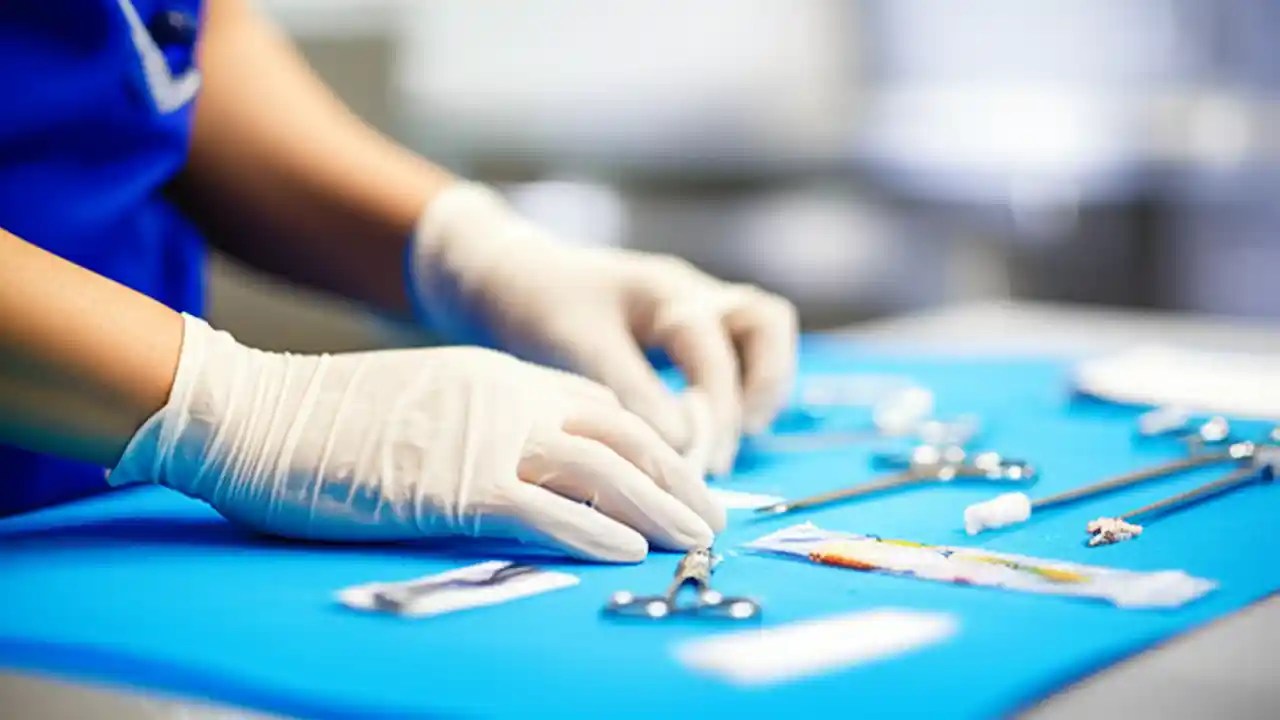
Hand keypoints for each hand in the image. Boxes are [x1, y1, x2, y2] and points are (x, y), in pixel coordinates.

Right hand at [112, 315, 721, 561]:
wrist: (254, 413)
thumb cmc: (325, 418)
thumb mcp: (423, 397)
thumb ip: (479, 417)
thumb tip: (523, 461)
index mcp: (500, 375)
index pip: (604, 407)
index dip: (655, 444)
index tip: (684, 477)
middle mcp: (509, 398)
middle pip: (623, 435)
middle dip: (678, 477)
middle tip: (714, 515)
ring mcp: (487, 439)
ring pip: (603, 472)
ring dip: (660, 508)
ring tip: (697, 539)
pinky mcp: (456, 487)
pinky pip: (548, 512)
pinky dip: (597, 532)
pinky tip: (630, 550)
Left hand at [409, 183, 797, 473]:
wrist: (506, 276)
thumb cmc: (537, 305)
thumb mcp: (577, 348)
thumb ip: (631, 392)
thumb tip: (686, 446)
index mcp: (664, 290)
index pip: (712, 348)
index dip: (712, 409)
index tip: (693, 457)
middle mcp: (691, 293)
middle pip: (767, 321)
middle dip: (761, 387)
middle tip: (727, 446)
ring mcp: (693, 308)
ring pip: (760, 334)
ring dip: (760, 386)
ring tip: (733, 438)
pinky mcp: (683, 332)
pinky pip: (736, 353)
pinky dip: (736, 389)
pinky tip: (706, 432)